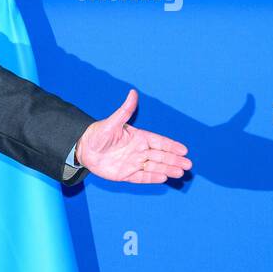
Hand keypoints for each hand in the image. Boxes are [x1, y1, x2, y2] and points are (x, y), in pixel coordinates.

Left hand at [77, 88, 191, 182]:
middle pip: (160, 156)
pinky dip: (152, 178)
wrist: (84, 149)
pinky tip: (163, 178)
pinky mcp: (125, 174)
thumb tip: (133, 93)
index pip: (159, 142)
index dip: (171, 146)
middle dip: (174, 160)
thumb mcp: (112, 122)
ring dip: (167, 169)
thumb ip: (125, 110)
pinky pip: (141, 177)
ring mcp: (133, 163)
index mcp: (138, 138)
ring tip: (180, 172)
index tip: (184, 150)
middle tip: (188, 164)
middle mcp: (138, 151)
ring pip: (154, 167)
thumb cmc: (98, 134)